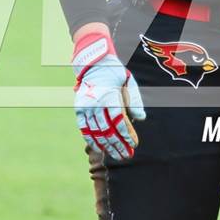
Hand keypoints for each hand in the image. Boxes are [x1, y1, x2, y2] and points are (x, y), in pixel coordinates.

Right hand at [72, 31, 146, 160]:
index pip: (119, 121)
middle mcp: (96, 103)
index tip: (134, 145)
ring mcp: (86, 106)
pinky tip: (100, 149)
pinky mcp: (79, 109)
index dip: (127, 135)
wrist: (94, 64)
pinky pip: (84, 128)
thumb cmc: (116, 75)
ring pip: (96, 132)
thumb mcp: (129, 83)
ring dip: (107, 146)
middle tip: (127, 156)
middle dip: (118, 145)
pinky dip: (91, 140)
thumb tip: (141, 119)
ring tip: (116, 155)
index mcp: (110, 96)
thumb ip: (135, 101)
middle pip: (108, 130)